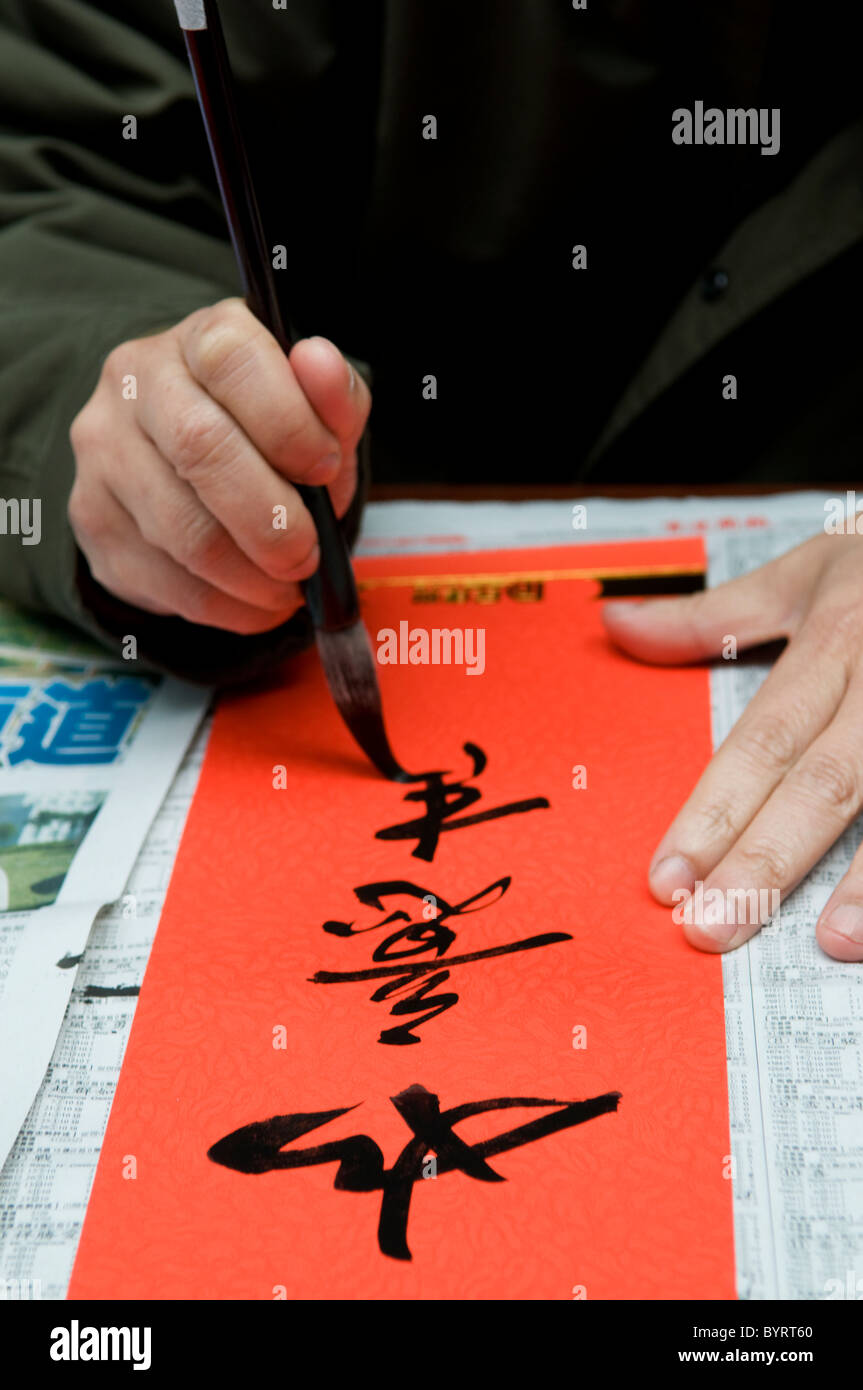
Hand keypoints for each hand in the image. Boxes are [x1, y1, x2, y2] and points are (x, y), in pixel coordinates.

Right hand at [68, 298, 369, 633]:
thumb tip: (320, 362)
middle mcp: (136, 383)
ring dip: (253, 577)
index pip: (234, 360)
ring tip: (288, 586)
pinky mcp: (94, 520)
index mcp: (199, 339)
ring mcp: (103, 452)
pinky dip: (228, 607)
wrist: (186, 467)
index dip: (290, 423)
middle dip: (271, 519)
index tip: (325, 470)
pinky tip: (257, 603)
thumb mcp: (316, 411)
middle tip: (307, 555)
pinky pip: (167, 582)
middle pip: (201, 449)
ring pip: (183, 531)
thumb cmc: (265, 434)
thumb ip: (333, 396)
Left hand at [602, 531, 862, 961]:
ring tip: (830, 942)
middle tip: (713, 928)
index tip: (667, 877)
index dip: (714, 811)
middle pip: (825, 783)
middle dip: (766, 862)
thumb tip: (617, 625)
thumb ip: (712, 614)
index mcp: (837, 639)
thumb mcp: (806, 572)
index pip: (763, 740)